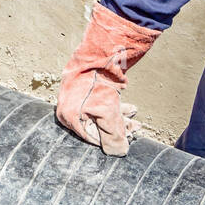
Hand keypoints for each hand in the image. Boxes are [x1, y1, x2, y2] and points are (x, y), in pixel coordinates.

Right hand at [55, 3, 160, 156]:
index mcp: (68, 118)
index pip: (91, 138)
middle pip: (96, 126)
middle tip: (135, 128)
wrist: (99, 52)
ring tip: (134, 114)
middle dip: (118, 127)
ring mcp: (75, 97)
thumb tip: (120, 152)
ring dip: (119, 116)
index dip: (111, 140)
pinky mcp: (84, 87)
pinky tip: (129, 106)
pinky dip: (114, 106)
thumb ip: (114, 137)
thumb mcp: (108, 115)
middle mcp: (68, 109)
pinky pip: (100, 103)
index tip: (128, 140)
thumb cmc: (98, 83)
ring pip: (100, 113)